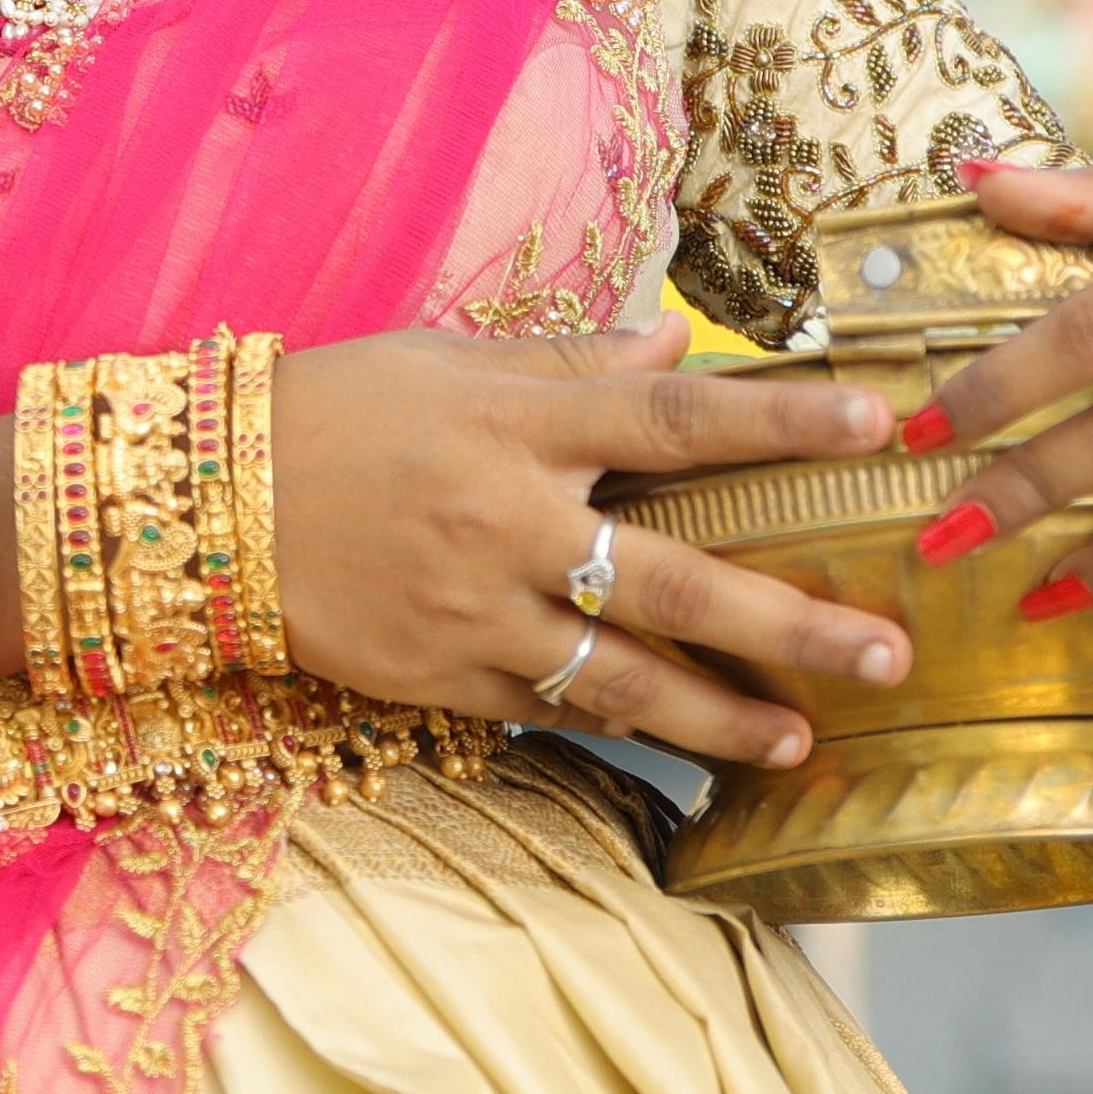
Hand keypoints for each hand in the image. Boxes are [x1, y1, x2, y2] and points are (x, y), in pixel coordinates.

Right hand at [266, 315, 908, 764]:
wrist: (201, 506)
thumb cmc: (333, 410)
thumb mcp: (446, 359)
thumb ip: (570, 361)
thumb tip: (677, 344)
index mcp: (516, 422)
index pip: (674, 418)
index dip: (782, 422)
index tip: (879, 424)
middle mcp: (507, 520)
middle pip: (679, 577)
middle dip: (794, 620)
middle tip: (891, 648)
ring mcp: (474, 611)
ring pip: (626, 679)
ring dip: (723, 716)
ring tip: (802, 741)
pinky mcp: (439, 680)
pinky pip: (550, 711)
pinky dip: (620, 730)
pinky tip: (683, 749)